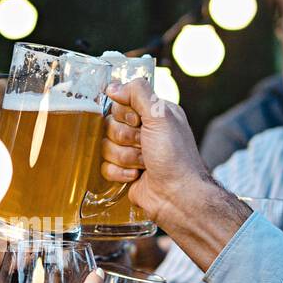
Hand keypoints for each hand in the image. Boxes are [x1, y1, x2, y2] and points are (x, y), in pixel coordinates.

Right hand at [100, 78, 212, 223]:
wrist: (177, 196)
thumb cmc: (175, 157)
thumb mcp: (161, 116)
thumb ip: (138, 93)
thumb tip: (113, 86)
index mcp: (153, 113)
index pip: (120, 103)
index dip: (125, 115)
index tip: (139, 122)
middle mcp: (143, 130)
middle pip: (109, 125)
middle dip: (126, 138)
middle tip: (144, 145)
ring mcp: (132, 152)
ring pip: (105, 146)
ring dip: (125, 157)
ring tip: (144, 164)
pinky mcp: (124, 172)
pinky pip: (104, 166)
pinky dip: (119, 172)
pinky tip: (136, 176)